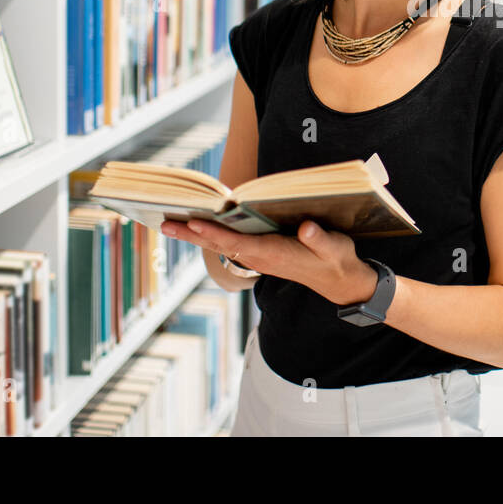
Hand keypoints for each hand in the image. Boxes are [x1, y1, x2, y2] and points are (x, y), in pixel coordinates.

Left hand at [162, 218, 378, 306]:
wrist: (337, 280)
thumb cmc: (335, 260)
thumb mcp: (334, 248)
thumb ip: (320, 238)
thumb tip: (307, 226)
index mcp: (273, 254)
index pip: (237, 243)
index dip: (215, 233)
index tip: (193, 222)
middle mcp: (260, 256)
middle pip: (219, 244)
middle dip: (192, 234)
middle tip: (164, 223)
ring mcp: (258, 256)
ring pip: (220, 244)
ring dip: (195, 234)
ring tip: (170, 223)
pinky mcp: (259, 252)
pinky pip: (228, 243)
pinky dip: (209, 234)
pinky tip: (198, 225)